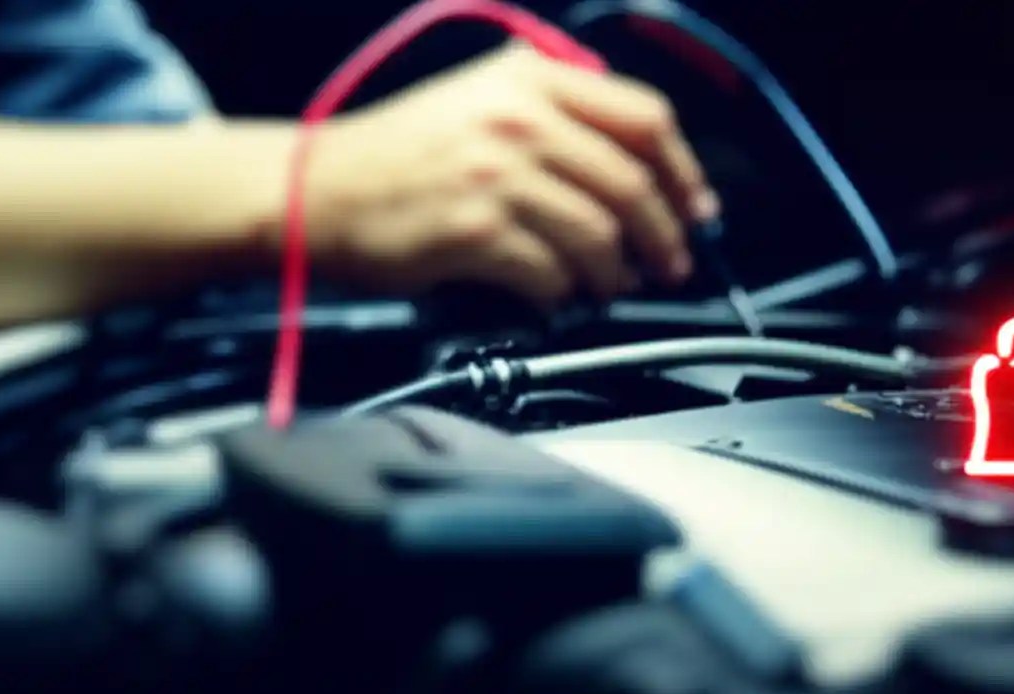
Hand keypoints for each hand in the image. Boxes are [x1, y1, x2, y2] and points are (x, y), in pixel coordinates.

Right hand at [299, 44, 718, 307]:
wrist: (317, 190)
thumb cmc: (398, 153)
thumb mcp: (480, 98)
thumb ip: (555, 111)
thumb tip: (634, 168)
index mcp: (530, 77)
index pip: (645, 118)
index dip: (685, 171)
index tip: (697, 208)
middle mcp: (520, 119)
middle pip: (632, 183)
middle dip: (663, 236)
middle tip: (669, 264)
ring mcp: (497, 175)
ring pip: (599, 235)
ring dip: (614, 273)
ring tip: (609, 286)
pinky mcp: (475, 232)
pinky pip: (550, 274)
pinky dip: (562, 293)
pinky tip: (555, 295)